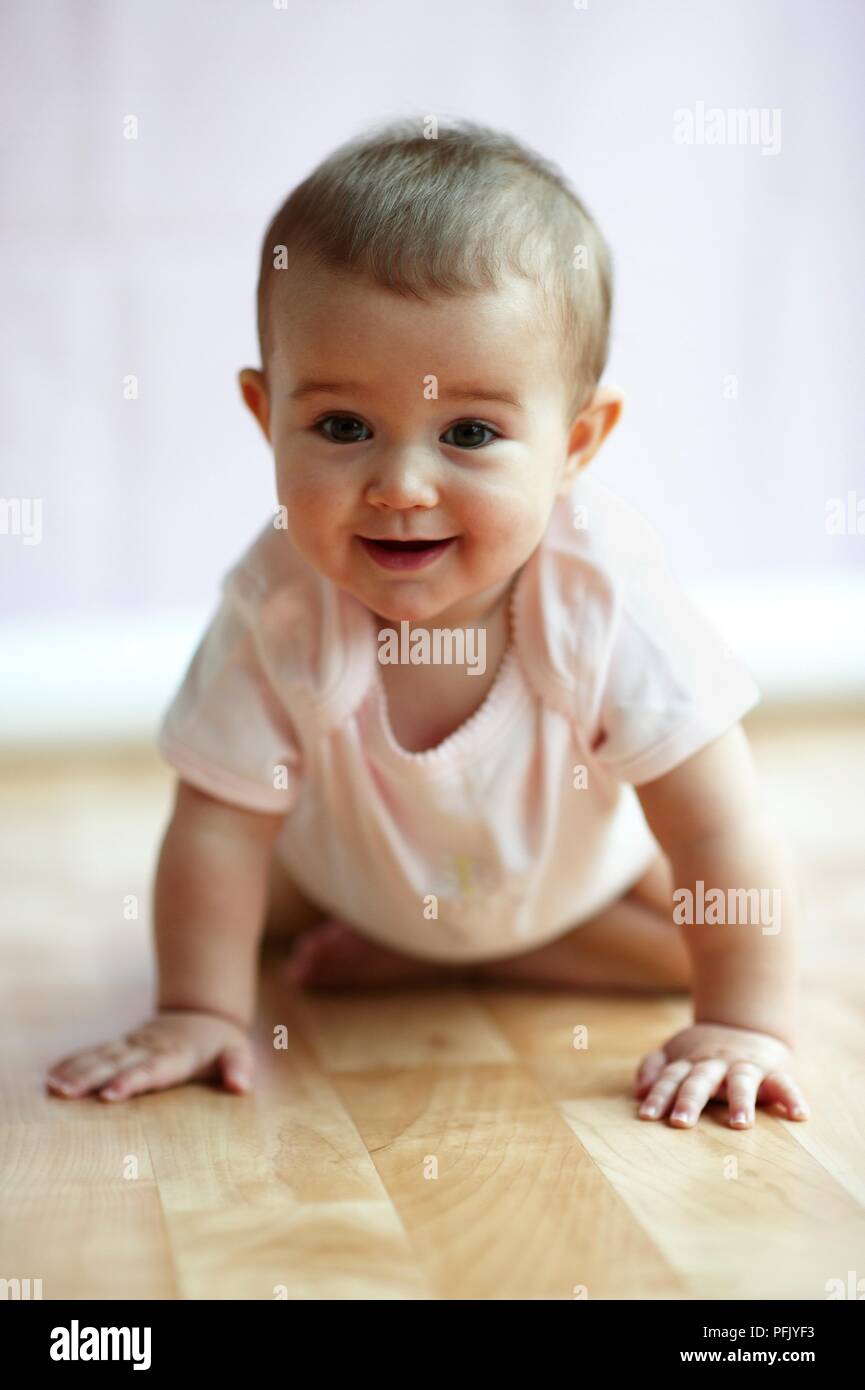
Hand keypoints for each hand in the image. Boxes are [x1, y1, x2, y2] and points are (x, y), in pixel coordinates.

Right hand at [45, 1009, 254, 1102]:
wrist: (200, 1014)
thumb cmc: (220, 1043)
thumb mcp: (238, 1051)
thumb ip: (239, 1066)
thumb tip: (241, 1086)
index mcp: (175, 1054)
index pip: (151, 1069)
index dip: (130, 1081)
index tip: (109, 1095)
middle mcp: (147, 1048)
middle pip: (115, 1064)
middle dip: (89, 1078)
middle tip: (65, 1093)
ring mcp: (130, 1046)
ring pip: (99, 1058)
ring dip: (75, 1072)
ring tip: (52, 1088)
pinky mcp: (119, 1047)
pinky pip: (92, 1054)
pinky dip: (71, 1063)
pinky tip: (50, 1077)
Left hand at [634, 1022, 809, 1128]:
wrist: (748, 1026)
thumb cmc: (705, 1053)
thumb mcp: (676, 1054)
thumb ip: (655, 1069)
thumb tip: (638, 1090)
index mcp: (690, 1063)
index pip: (670, 1079)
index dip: (658, 1095)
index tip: (646, 1116)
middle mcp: (716, 1064)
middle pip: (700, 1081)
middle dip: (690, 1100)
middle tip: (680, 1122)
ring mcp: (745, 1066)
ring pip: (741, 1082)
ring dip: (741, 1101)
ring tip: (740, 1124)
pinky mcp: (774, 1071)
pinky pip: (785, 1084)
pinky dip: (792, 1098)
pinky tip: (799, 1115)